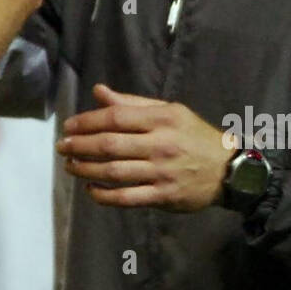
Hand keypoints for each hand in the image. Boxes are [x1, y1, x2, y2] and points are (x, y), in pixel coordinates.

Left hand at [56, 84, 236, 211]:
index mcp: (162, 119)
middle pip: (110, 145)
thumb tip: (99, 91)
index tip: (68, 126)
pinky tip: (91, 188)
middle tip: (62, 147)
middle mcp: (161, 144)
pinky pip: (127, 198)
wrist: (228, 170)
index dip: (87, 122)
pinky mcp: (163, 196)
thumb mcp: (169, 111)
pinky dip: (104, 195)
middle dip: (80, 146)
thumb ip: (132, 103)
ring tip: (70, 166)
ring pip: (114, 172)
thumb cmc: (194, 136)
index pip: (115, 117)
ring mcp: (162, 172)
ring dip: (86, 169)